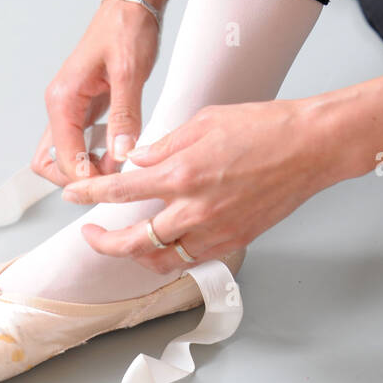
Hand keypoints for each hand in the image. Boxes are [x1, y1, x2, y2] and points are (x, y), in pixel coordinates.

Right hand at [30, 0, 160, 184]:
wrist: (132, 5)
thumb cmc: (126, 28)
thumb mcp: (130, 73)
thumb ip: (125, 117)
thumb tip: (122, 153)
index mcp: (63, 99)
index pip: (62, 157)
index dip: (85, 176)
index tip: (111, 181)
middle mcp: (60, 106)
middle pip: (50, 163)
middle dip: (76, 178)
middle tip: (109, 179)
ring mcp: (70, 109)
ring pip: (63, 156)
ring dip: (85, 168)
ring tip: (117, 164)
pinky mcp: (84, 110)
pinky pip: (80, 144)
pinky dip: (95, 155)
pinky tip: (118, 150)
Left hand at [61, 99, 341, 273]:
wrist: (311, 148)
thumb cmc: (264, 127)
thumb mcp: (204, 122)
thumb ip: (165, 146)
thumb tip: (139, 161)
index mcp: (181, 174)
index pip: (120, 190)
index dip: (89, 193)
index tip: (71, 195)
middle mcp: (193, 209)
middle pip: (133, 242)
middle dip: (103, 242)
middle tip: (91, 233)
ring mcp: (214, 231)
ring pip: (160, 260)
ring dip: (137, 256)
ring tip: (126, 243)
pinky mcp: (232, 241)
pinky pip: (190, 260)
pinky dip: (171, 257)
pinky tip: (164, 245)